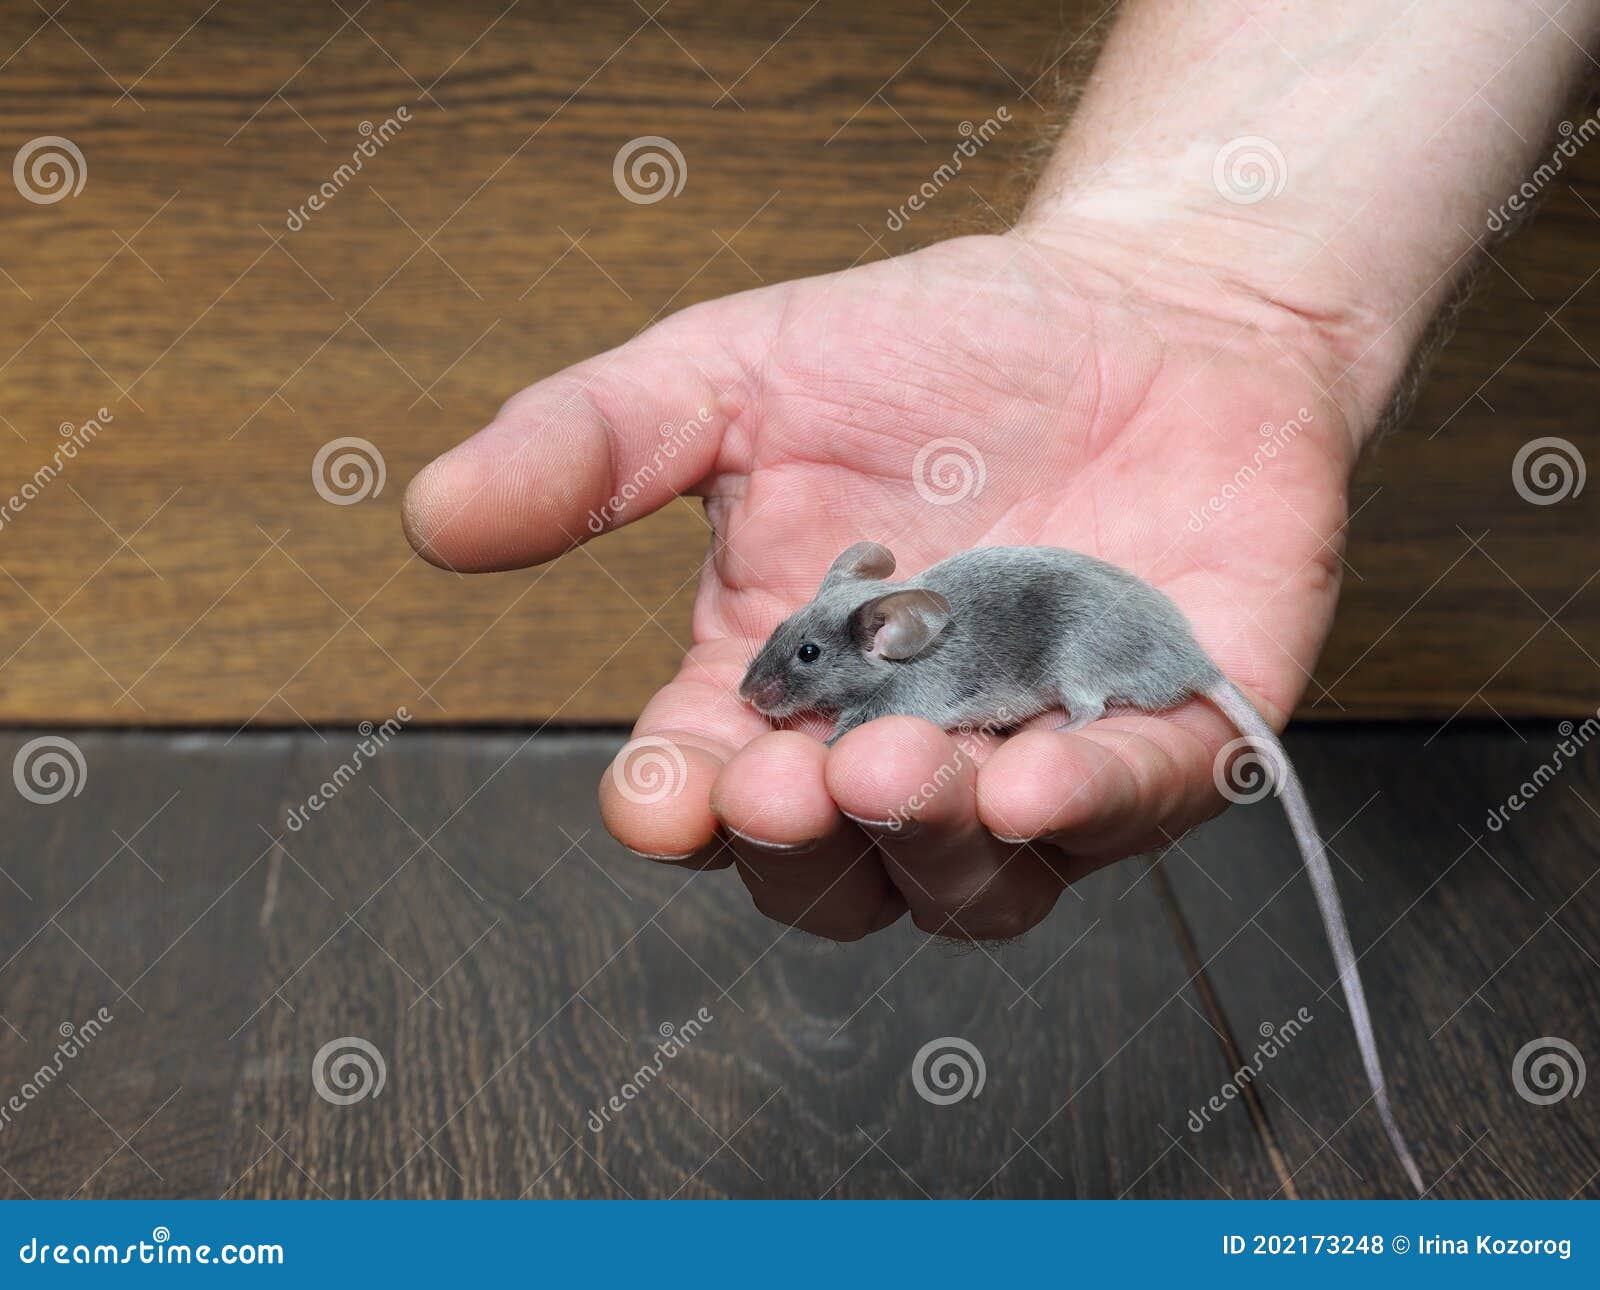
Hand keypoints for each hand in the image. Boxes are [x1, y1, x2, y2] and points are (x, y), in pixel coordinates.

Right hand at [403, 228, 1366, 941]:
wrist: (1141, 307)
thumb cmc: (935, 348)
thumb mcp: (736, 375)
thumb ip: (592, 447)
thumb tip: (434, 516)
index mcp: (780, 684)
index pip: (700, 790)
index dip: (670, 811)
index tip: (655, 796)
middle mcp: (896, 746)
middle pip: (827, 876)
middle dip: (797, 847)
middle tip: (787, 783)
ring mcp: (1030, 756)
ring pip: (968, 885)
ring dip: (928, 850)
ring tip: (901, 771)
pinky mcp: (1164, 739)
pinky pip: (1127, 814)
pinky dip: (1083, 806)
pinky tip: (1036, 773)